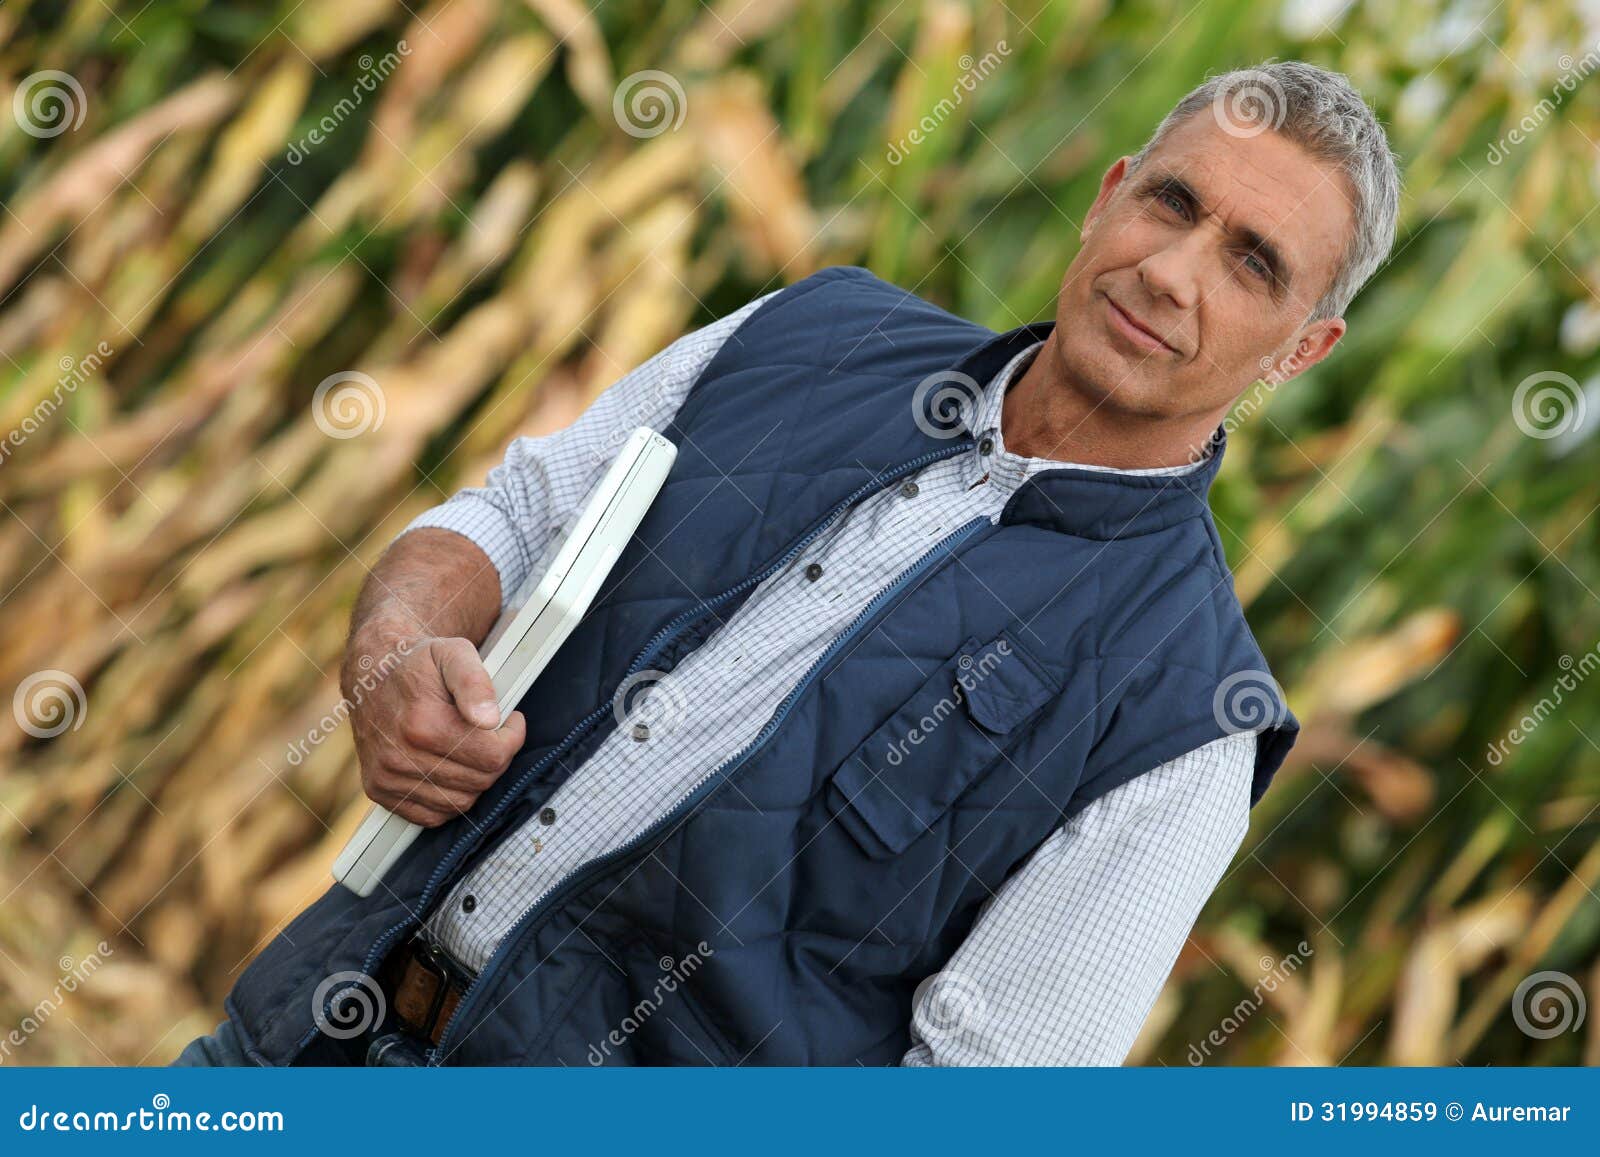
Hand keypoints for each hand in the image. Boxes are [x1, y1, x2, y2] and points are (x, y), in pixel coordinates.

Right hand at [347, 635, 526, 825]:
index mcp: (421, 723)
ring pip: (459, 802)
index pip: (492, 756)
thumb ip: (475, 682)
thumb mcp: (452, 654)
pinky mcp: (379, 790)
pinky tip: (452, 770)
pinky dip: (450, 799)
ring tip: (472, 750)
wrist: (371, 674)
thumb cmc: (417, 664)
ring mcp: (386, 777)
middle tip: (494, 735)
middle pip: (479, 781)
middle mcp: (399, 756)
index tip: (511, 722)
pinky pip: (432, 815)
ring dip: (475, 780)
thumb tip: (490, 719)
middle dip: (496, 758)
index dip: (512, 739)